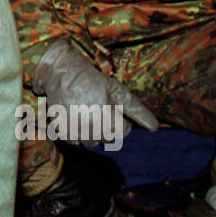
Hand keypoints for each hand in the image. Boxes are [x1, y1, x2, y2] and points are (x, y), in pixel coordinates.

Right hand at [30, 39, 159, 145]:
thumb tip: (155, 128)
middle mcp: (91, 125)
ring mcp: (75, 129)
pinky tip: (76, 119)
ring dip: (92, 133)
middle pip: (108, 140)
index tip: (112, 108)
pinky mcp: (61, 130)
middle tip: (99, 110)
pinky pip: (75, 143)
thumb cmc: (92, 80)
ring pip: (92, 143)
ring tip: (87, 114)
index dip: (120, 120)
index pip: (124, 132)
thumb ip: (136, 109)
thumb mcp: (117, 89)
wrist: (60, 73)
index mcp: (107, 115)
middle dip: (107, 127)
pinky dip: (76, 134)